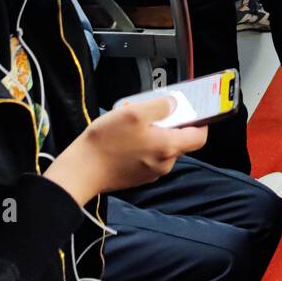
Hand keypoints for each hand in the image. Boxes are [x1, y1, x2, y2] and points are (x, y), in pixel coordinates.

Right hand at [44, 97, 206, 205]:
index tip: (194, 110)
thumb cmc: (106, 143)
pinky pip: (147, 156)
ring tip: (132, 124)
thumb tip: (174, 104)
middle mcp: (164, 163)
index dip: (201, 121)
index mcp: (169, 147)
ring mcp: (150, 172)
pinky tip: (123, 138)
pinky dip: (141, 145)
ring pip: (161, 148)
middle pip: (179, 140)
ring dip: (153, 134)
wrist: (80, 172)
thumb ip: (160, 106)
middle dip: (169, 124)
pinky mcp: (136, 177)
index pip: (200, 136)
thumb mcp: (135, 113)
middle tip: (151, 112)